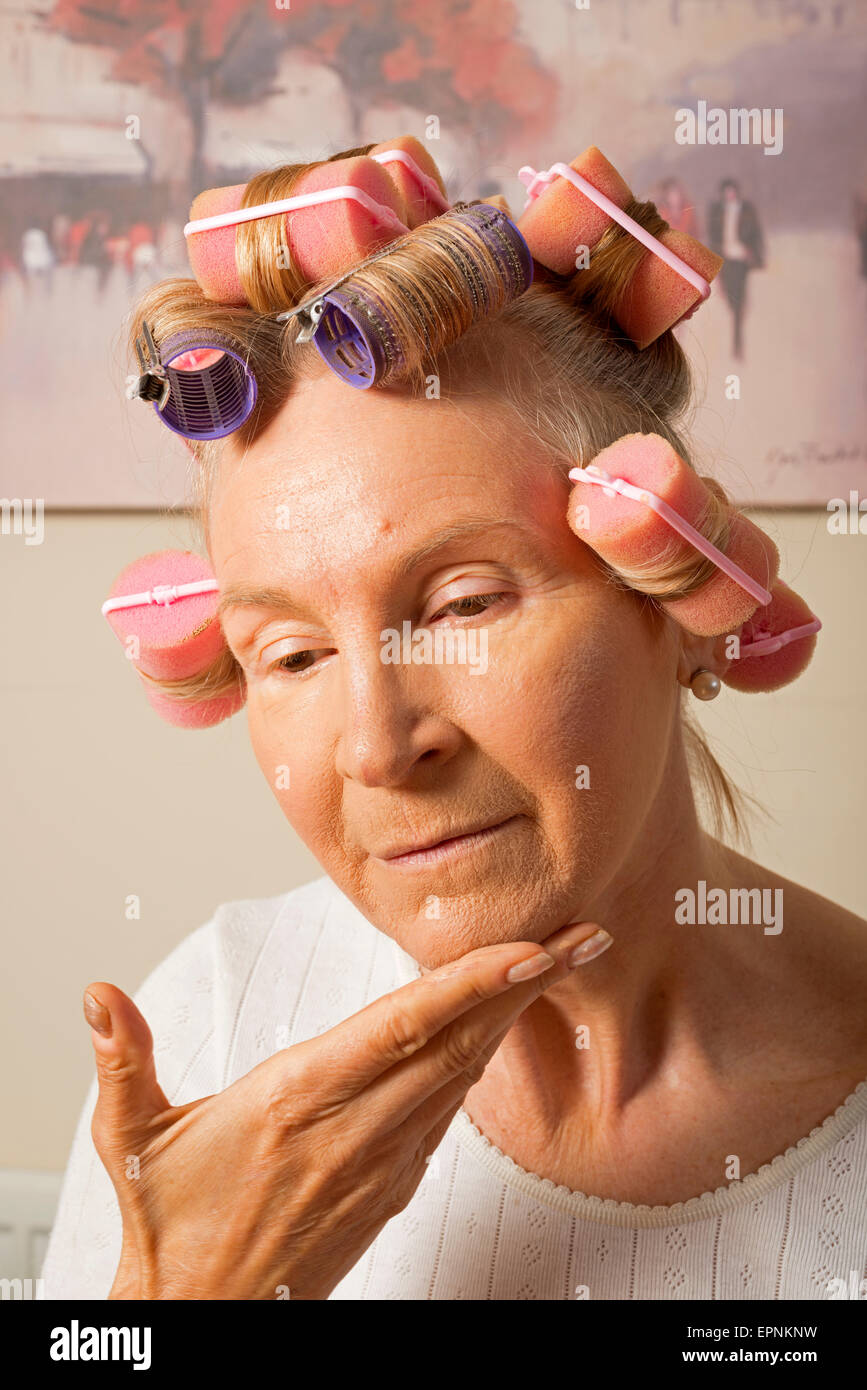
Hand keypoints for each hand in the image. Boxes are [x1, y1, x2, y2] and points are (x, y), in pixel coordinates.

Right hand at [84, 919, 611, 1300]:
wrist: (208, 1316)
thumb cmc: (172, 1223)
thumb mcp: (132, 1139)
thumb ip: (126, 1060)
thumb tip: (99, 995)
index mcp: (298, 1100)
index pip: (402, 1029)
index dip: (469, 987)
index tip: (524, 949)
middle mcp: (354, 1127)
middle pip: (457, 1042)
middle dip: (526, 984)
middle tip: (582, 935)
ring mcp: (381, 1159)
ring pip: (463, 1072)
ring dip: (513, 1016)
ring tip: (557, 964)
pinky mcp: (392, 1184)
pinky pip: (447, 1110)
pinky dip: (480, 1059)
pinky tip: (498, 1027)